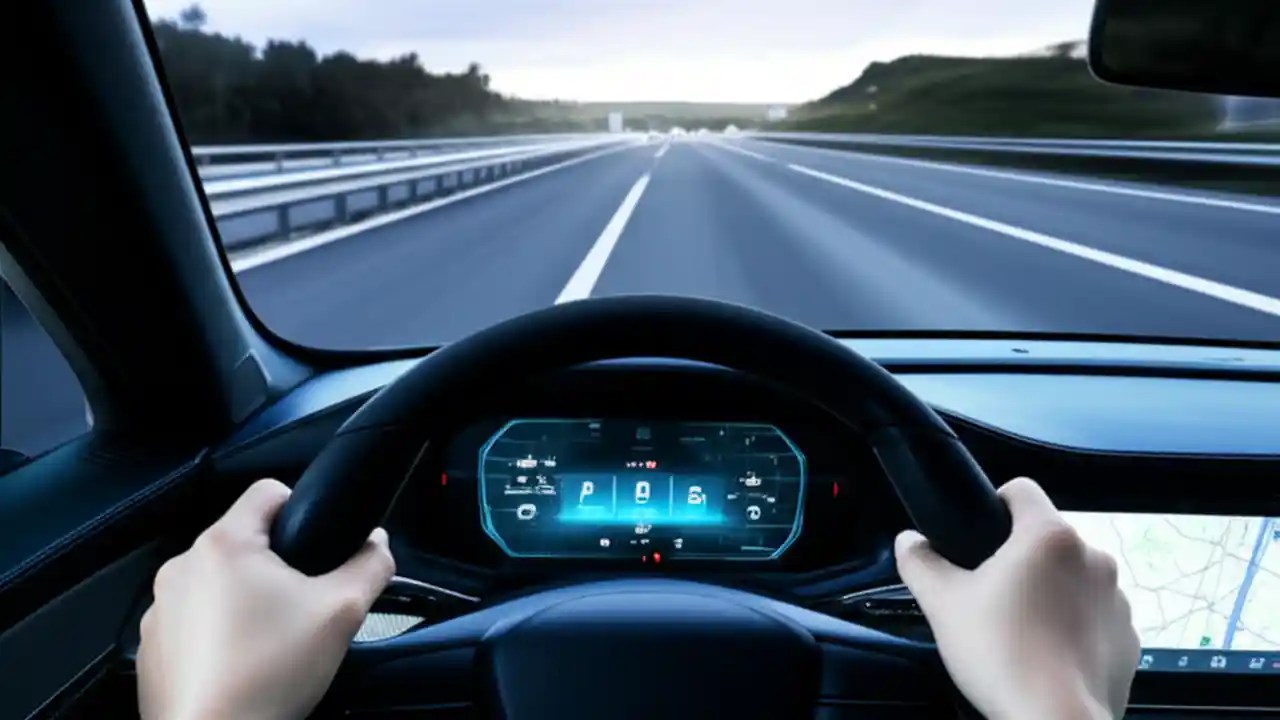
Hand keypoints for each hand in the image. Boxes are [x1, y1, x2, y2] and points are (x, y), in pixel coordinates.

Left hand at [137, 479, 395, 719]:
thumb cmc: (271, 673)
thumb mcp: (342, 612)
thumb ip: (371, 565)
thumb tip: (376, 543)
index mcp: (224, 545)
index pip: (268, 491)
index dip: (302, 509)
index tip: (316, 547)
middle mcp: (182, 567)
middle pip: (244, 541)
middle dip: (276, 566)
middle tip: (302, 606)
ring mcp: (159, 607)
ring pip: (217, 582)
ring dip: (243, 599)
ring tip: (271, 640)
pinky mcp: (151, 644)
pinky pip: (192, 620)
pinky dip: (216, 633)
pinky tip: (240, 663)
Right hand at [895, 477, 1138, 719]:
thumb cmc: (999, 654)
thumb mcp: (942, 603)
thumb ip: (920, 562)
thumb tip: (909, 541)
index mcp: (1049, 536)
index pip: (1021, 490)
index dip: (994, 505)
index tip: (978, 539)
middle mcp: (1094, 557)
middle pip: (1048, 539)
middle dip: (1021, 559)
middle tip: (990, 596)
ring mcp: (1119, 599)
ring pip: (1074, 579)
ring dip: (1051, 593)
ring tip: (1021, 631)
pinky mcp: (1131, 638)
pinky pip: (1096, 617)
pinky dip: (1075, 627)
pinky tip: (1049, 655)